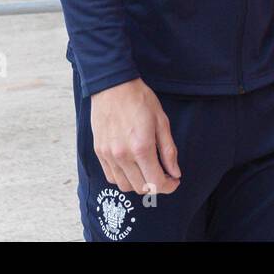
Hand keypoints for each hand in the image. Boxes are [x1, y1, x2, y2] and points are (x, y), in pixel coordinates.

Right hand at [90, 77, 181, 196]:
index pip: (156, 183)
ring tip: (147, 170)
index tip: (174, 180)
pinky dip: (123, 178)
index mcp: (141, 147)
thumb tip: (175, 173)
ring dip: (139, 183)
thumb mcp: (162, 121)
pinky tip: (131, 166)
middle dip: (156, 186)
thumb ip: (169, 151)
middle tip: (163, 174)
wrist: (112, 85)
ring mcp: (108, 155)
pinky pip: (111, 177)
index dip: (169, 186)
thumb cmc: (140, 99)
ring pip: (125, 186)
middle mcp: (122, 155)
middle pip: (141, 188)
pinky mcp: (99, 152)